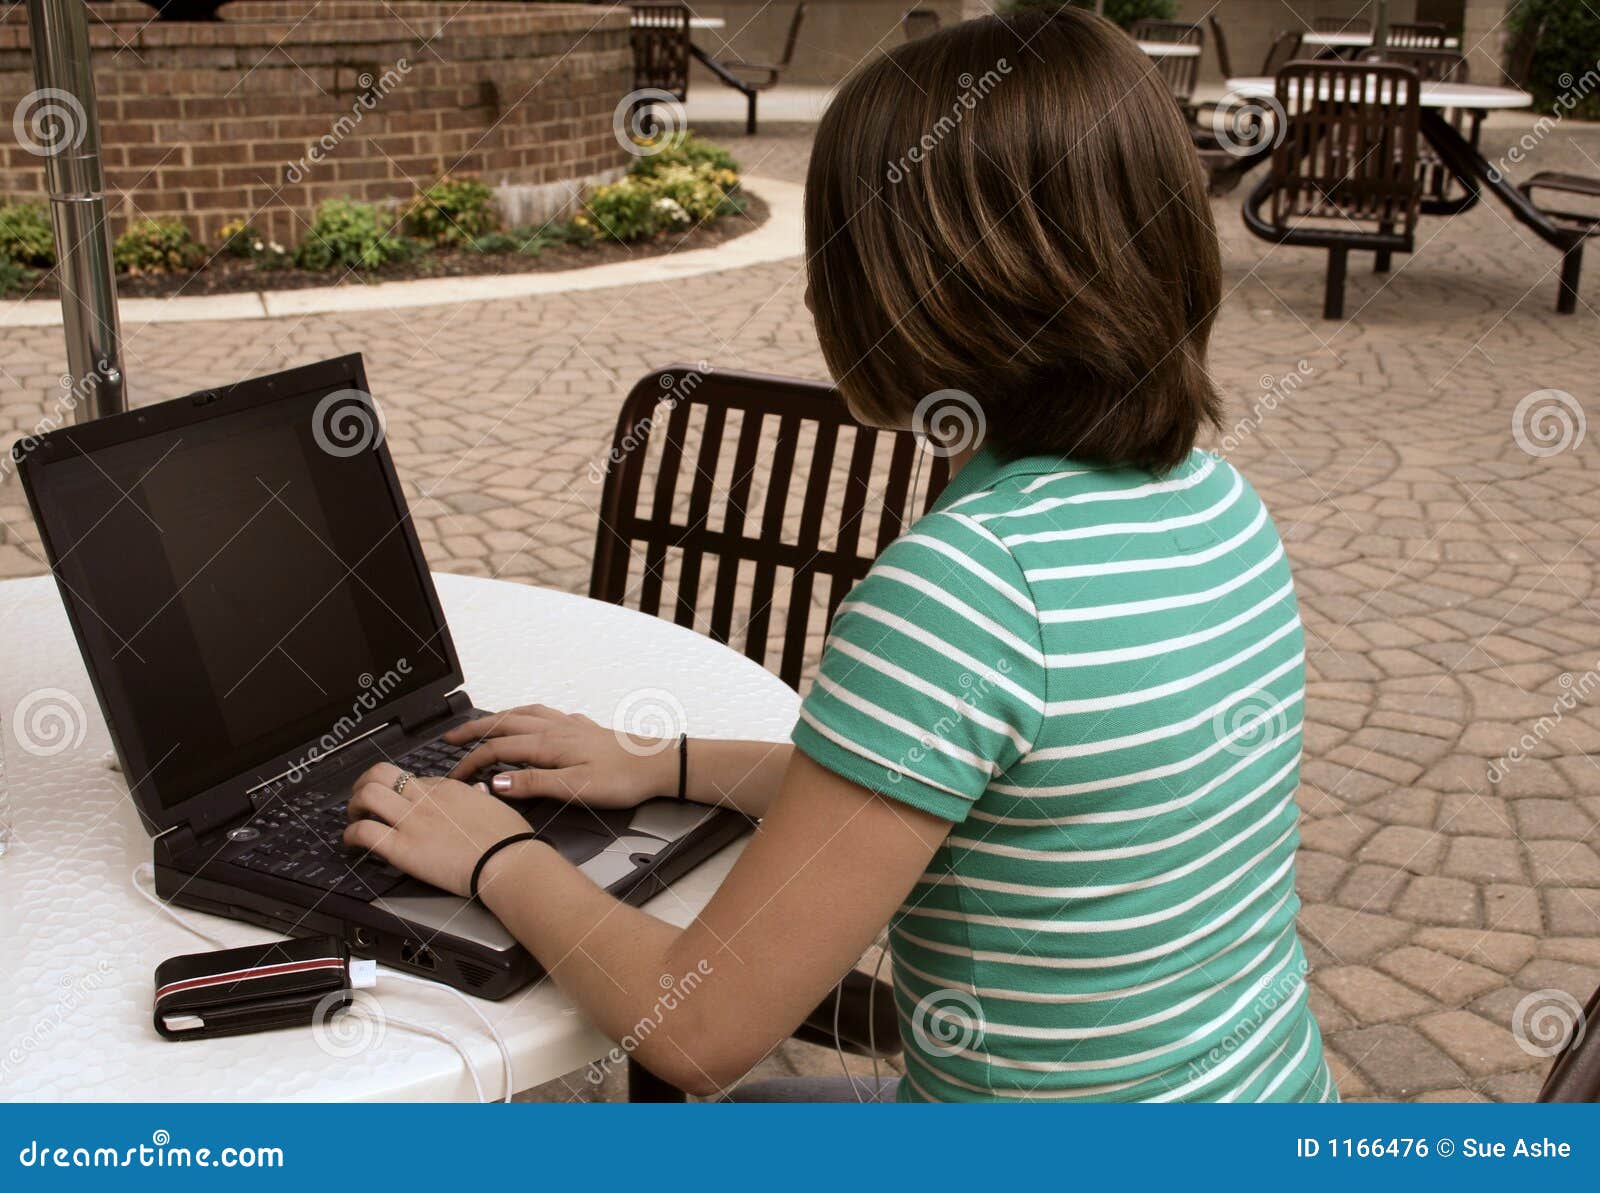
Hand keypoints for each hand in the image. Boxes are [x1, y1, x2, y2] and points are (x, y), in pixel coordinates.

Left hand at [345, 762, 535, 896]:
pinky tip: (352, 843)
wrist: (508, 863)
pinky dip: (350, 835)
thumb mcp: (497, 806)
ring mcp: (412, 821)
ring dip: (354, 805)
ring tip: (355, 817)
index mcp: (448, 788)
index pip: (411, 778)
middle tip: (362, 799)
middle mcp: (426, 799)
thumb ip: (481, 797)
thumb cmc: (508, 840)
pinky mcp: (403, 848)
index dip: (398, 789)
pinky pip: (364, 831)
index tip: (397, 801)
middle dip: (364, 783)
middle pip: (381, 773)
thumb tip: (479, 791)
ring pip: (367, 795)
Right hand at [441, 704, 676, 809]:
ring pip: (524, 714)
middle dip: (474, 730)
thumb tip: (496, 782)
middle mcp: (555, 728)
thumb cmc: (623, 778)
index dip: (472, 762)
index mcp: (549, 744)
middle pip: (505, 723)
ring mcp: (569, 725)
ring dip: (498, 718)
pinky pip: (545, 713)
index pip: (498, 750)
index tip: (455, 776)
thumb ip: (534, 784)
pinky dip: (527, 714)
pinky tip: (532, 720)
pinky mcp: (583, 728)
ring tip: (482, 724)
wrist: (658, 763)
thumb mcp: (575, 788)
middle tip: (451, 738)